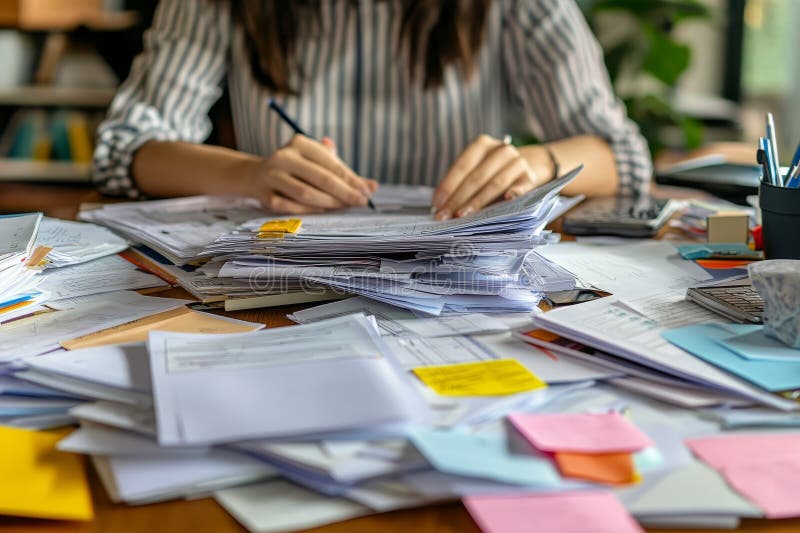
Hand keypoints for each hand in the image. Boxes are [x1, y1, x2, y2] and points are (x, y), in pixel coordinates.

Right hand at [247, 134, 377, 213]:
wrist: (258, 175)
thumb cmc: (299, 168)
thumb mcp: (319, 162)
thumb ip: (344, 172)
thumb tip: (372, 186)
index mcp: (300, 143)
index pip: (331, 163)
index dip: (352, 179)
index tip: (368, 191)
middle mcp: (284, 156)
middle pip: (321, 178)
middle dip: (345, 192)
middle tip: (361, 202)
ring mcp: (272, 176)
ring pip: (306, 194)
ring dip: (329, 203)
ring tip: (343, 207)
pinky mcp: (265, 195)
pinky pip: (291, 207)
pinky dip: (309, 210)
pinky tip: (322, 211)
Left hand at [432, 135, 540, 219]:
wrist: (526, 166)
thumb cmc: (492, 172)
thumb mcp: (477, 170)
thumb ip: (461, 184)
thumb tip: (441, 206)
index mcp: (482, 144)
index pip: (462, 166)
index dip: (448, 185)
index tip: (436, 204)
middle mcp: (501, 150)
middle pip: (476, 177)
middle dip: (458, 198)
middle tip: (444, 216)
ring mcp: (517, 162)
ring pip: (495, 183)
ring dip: (477, 201)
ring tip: (462, 215)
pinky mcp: (530, 177)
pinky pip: (521, 187)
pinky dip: (515, 192)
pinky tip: (507, 199)